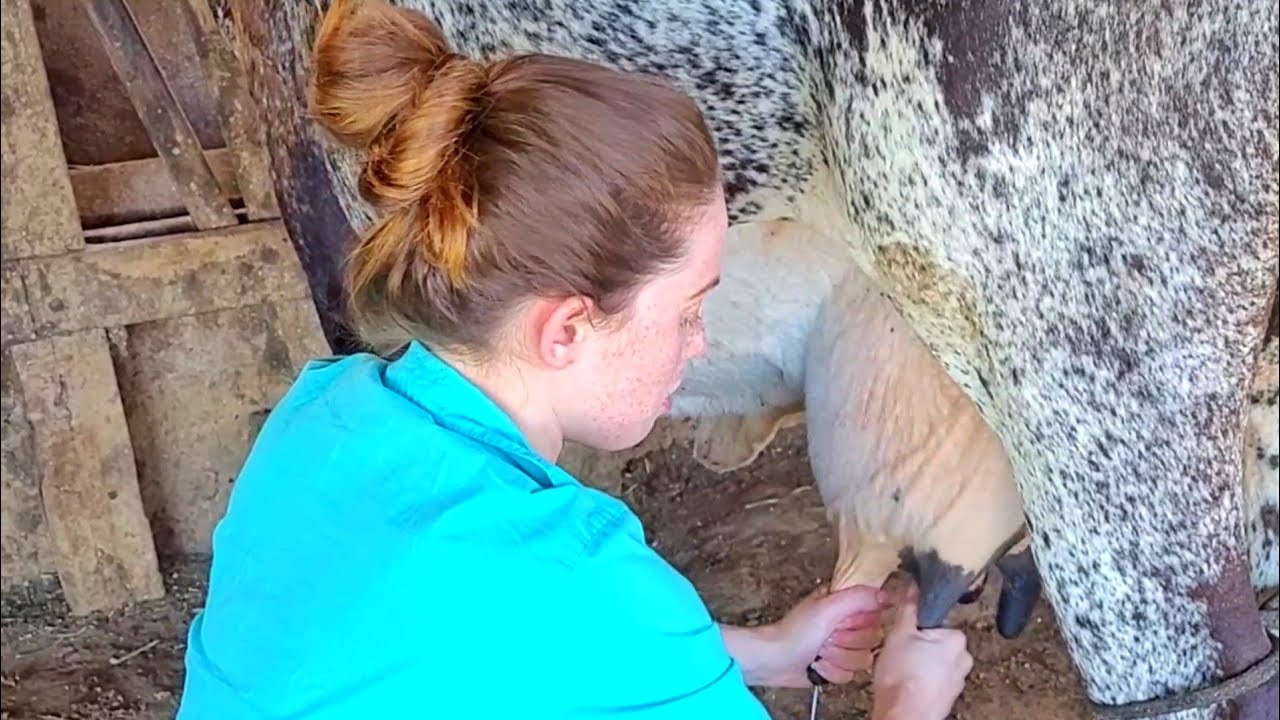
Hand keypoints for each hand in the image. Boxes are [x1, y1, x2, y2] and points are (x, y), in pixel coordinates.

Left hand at [721, 584, 887, 687]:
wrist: (775, 660)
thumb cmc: (795, 632)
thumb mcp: (828, 607)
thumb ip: (859, 598)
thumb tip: (887, 594)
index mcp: (845, 603)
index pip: (876, 614)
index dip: (861, 622)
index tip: (844, 623)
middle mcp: (846, 623)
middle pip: (872, 639)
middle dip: (848, 642)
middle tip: (827, 637)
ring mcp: (843, 646)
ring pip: (863, 659)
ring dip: (839, 658)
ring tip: (820, 651)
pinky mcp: (838, 666)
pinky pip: (850, 675)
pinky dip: (832, 671)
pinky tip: (818, 664)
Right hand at [870, 596, 972, 719]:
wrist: (905, 716)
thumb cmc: (903, 677)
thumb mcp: (899, 632)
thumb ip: (908, 607)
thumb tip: (913, 585)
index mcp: (957, 639)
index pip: (936, 620)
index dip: (915, 625)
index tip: (903, 632)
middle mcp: (964, 658)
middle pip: (935, 640)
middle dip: (918, 644)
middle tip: (899, 651)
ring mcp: (958, 679)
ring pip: (934, 661)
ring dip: (919, 662)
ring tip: (901, 670)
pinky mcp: (948, 696)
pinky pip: (933, 679)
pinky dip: (921, 679)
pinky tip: (907, 683)